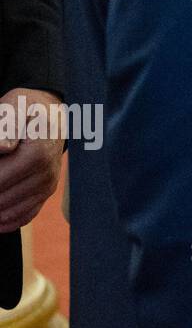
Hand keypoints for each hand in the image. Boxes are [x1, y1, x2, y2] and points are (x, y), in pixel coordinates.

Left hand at [0, 89, 62, 230]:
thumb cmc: (27, 110)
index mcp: (37, 154)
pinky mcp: (45, 193)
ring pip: (9, 211)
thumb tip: (3, 147)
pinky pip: (23, 216)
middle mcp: (46, 173)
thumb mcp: (15, 106)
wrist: (50, 115)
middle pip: (1, 199)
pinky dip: (5, 220)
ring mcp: (47, 185)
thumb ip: (7, 124)